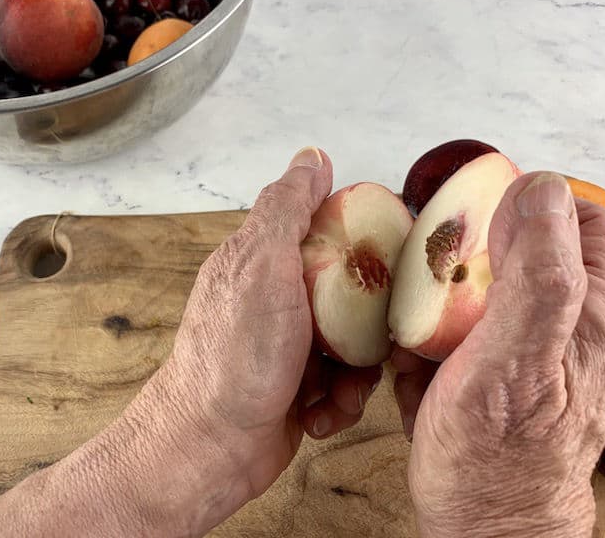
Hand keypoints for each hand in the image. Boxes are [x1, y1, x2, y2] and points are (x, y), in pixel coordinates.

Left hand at [158, 146, 380, 505]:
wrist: (211, 446)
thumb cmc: (233, 358)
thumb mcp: (262, 267)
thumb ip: (287, 209)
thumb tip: (312, 158)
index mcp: (266, 261)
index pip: (332, 233)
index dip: (368, 245)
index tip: (393, 263)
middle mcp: (280, 299)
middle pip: (355, 292)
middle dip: (372, 322)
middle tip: (375, 342)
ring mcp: (291, 346)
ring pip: (358, 342)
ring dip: (357, 373)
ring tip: (336, 389)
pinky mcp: (302, 387)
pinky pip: (346, 384)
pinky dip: (341, 402)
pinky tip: (319, 413)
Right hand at [393, 172, 604, 536]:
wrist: (480, 522)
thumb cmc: (499, 454)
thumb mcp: (518, 358)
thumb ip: (538, 274)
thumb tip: (539, 190)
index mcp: (589, 308)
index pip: (576, 218)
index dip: (530, 202)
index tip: (479, 216)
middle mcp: (562, 320)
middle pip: (522, 245)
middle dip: (473, 247)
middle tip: (437, 267)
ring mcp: (522, 344)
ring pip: (481, 283)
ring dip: (441, 291)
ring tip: (419, 320)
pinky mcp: (488, 365)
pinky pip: (454, 323)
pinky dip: (429, 328)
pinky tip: (416, 356)